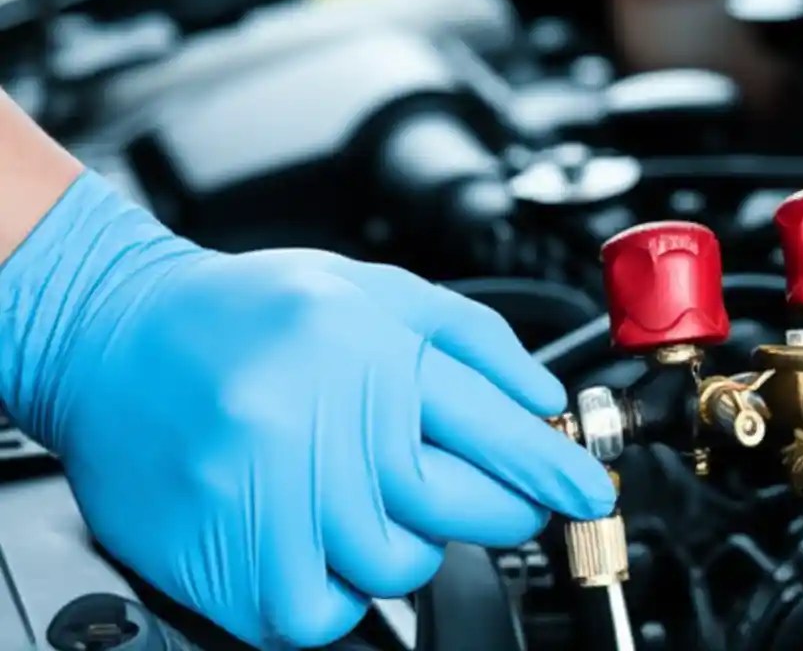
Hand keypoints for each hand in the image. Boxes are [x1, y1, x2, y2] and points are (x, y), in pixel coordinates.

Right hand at [0, 173, 615, 647]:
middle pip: (458, 505)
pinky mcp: (227, 560)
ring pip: (399, 566)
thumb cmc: (252, 312)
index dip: (552, 469)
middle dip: (500, 509)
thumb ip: (472, 340)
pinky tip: (326, 541)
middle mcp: (320, 425)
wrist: (114, 339)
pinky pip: (325, 613)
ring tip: (371, 498)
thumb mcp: (374, 291)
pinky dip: (343, 592)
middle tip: (494, 497)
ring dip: (409, 544)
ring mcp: (270, 498)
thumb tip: (542, 401)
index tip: (586, 494)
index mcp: (366, 352)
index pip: (493, 428)